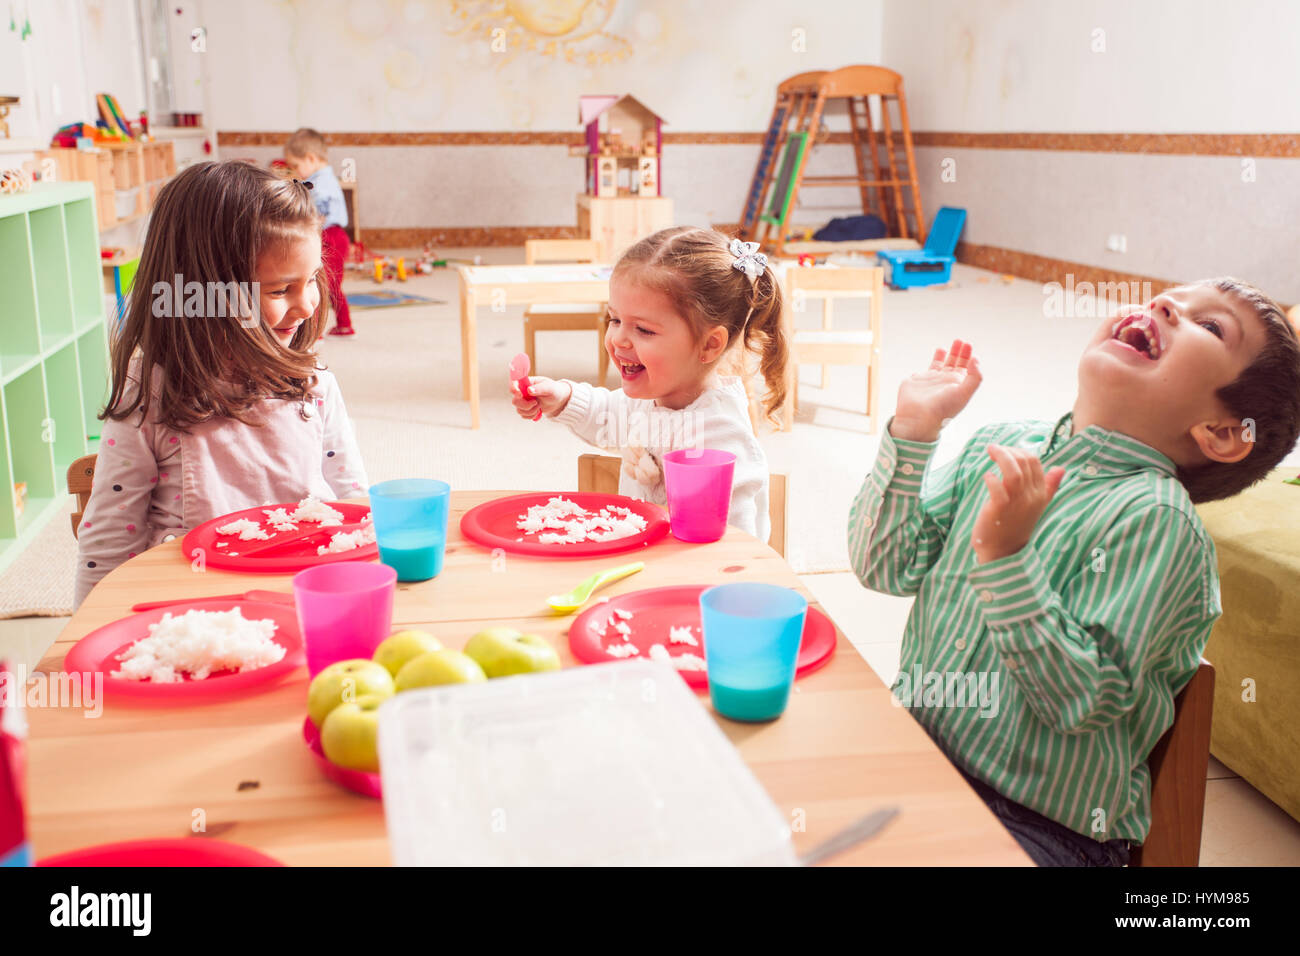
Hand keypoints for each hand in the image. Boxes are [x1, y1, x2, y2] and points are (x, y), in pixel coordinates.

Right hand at [510, 375, 570, 419]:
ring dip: (530, 411)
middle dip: (525, 405)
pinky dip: (531, 415)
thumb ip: (540, 388)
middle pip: (515, 401)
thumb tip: (529, 390)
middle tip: (536, 403)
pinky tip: (538, 411)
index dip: (513, 389)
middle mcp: (523, 391)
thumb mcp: (549, 388)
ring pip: (519, 410)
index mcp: (527, 382)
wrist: (558, 400)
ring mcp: (524, 401)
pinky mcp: (526, 409)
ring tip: (539, 407)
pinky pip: (523, 415)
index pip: (514, 383)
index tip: (520, 394)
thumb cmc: (554, 390)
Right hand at [891, 340, 982, 441]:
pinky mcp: (916, 380)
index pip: (965, 367)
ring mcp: (931, 381)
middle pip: (954, 363)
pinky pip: (924, 370)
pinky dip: (929, 364)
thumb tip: (976, 359)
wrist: (918, 418)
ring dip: (945, 355)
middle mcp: (945, 382)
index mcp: (957, 384)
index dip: (967, 356)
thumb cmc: (942, 409)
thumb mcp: (963, 393)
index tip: (968, 345)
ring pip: (940, 365)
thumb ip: (974, 377)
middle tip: (961, 341)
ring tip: (947, 346)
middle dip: (958, 352)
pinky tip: (935, 356)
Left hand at [972, 445, 1064, 562]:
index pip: (1035, 462)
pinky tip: (987, 476)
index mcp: (1040, 493)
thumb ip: (1049, 486)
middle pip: (1024, 463)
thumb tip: (1061, 468)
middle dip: (1008, 450)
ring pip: (1013, 472)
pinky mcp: (999, 509)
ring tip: (990, 451)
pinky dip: (991, 478)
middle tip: (993, 449)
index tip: (1005, 451)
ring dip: (1001, 457)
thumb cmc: (1016, 524)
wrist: (1003, 551)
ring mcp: (1016, 503)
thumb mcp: (1037, 505)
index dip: (1019, 451)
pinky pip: (997, 487)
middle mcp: (1031, 497)